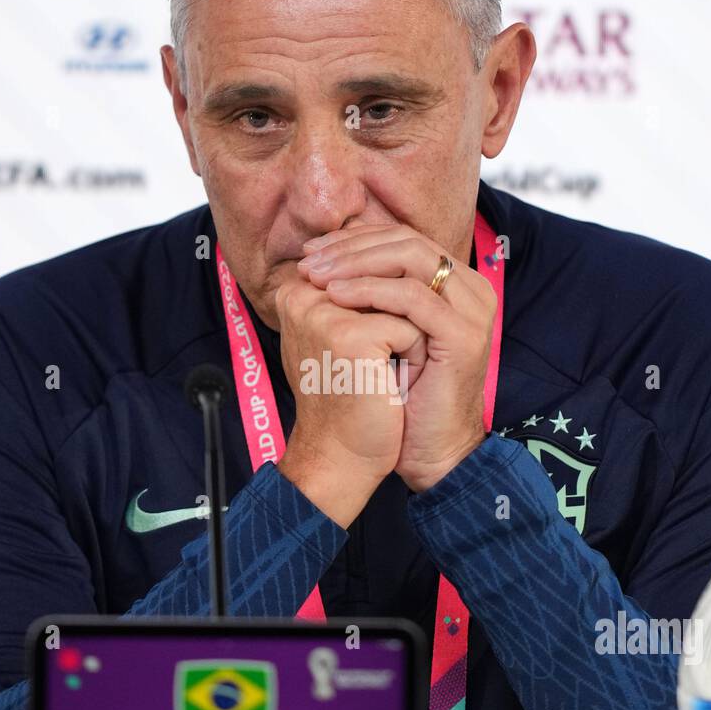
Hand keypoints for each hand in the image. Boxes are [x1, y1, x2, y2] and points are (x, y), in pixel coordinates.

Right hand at [275, 276, 425, 525]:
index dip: (392, 295)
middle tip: (383, 362)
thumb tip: (390, 253)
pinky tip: (394, 385)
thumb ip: (355, 292)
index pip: (364, 259)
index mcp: (294, 291)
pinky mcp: (350, 335)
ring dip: (411, 336)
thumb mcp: (345, 334)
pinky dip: (416, 358)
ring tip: (390, 371)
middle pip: (387, 274)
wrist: (343, 456)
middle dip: (402, 315)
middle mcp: (302, 295)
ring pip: (403, 300)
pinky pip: (410, 327)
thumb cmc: (348, 398)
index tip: (371, 348)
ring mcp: (323, 313)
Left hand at [297, 224, 495, 491]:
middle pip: (406, 242)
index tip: (312, 250)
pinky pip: (411, 298)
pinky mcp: (463, 335)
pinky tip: (335, 296)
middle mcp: (471, 290)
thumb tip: (320, 257)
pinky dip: (369, 292)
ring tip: (315, 276)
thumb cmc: (400, 395)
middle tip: (309, 259)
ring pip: (410, 259)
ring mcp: (472, 310)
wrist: (430, 450)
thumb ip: (369, 294)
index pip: (402, 239)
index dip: (354, 239)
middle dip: (351, 247)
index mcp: (455, 284)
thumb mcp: (383, 333)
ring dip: (355, 263)